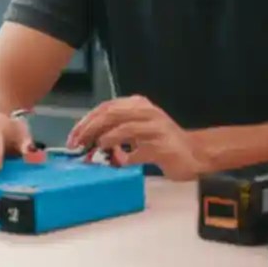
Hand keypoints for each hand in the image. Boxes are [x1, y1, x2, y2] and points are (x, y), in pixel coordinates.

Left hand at [66, 95, 207, 179]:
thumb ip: (115, 131)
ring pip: (122, 128)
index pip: (105, 107)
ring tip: (92, 150)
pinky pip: (137, 150)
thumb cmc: (161, 143)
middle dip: (89, 129)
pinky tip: (116, 161)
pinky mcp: (161, 145)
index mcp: (138, 104)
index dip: (86, 121)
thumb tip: (87, 141)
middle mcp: (146, 111)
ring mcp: (155, 127)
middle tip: (76, 145)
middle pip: (110, 114)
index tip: (73, 137)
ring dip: (103, 140)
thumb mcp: (136, 131)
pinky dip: (123, 156)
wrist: (194, 153)